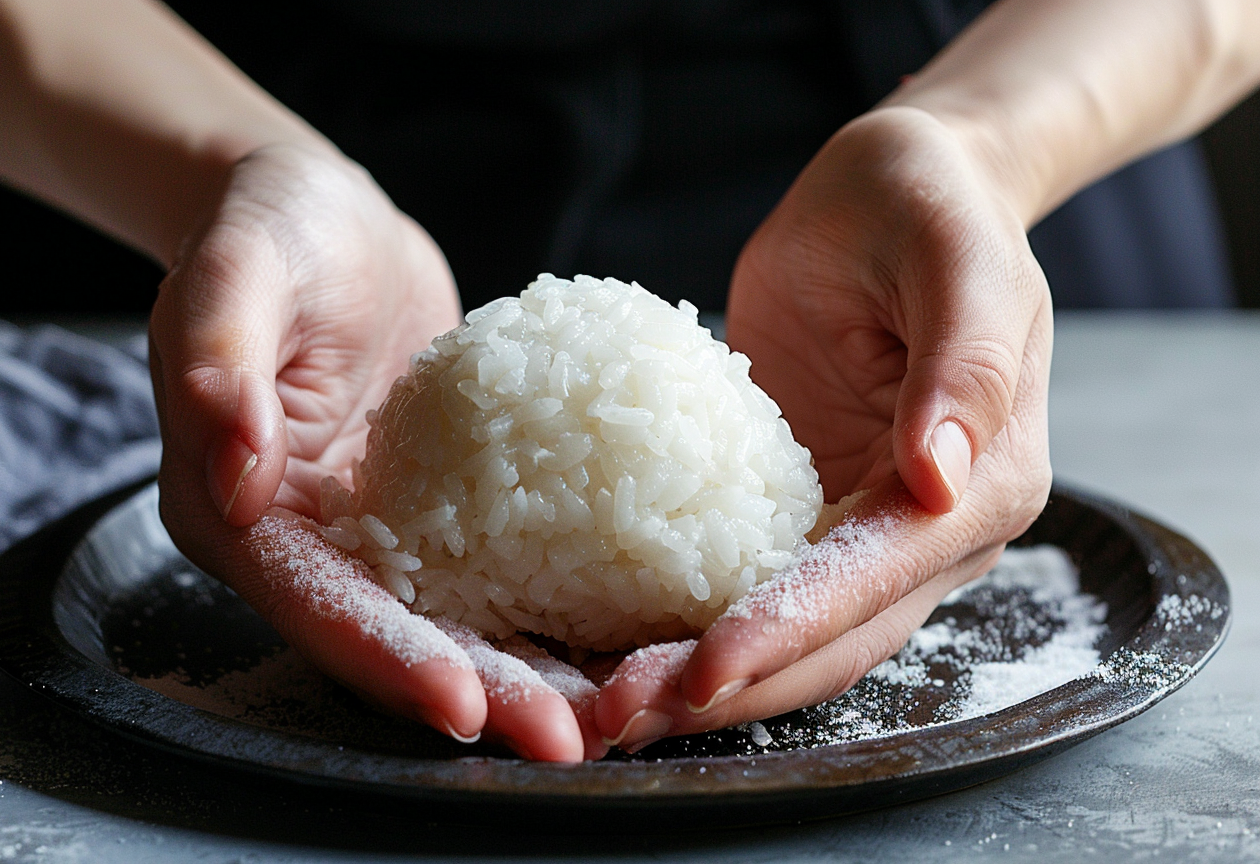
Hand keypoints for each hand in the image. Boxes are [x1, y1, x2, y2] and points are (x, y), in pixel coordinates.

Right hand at [150, 143, 602, 760]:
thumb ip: (217, 359)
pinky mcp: (434, 507)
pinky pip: (495, 564)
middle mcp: (305, 543)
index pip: (312, 603)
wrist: (326, 218)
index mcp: (238, 513)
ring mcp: (374, 531)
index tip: (463, 701)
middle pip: (392, 637)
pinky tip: (621, 629)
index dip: (384, 658)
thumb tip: (236, 472)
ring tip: (615, 711)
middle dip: (479, 693)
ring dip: (528, 670)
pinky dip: (551, 603)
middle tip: (570, 738)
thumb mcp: (234, 268)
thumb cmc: (271, 229)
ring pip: (453, 619)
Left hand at [594, 107, 1053, 750]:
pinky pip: (746, 583)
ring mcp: (864, 529)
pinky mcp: (804, 510)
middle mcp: (929, 531)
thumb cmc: (926, 204)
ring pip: (788, 634)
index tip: (704, 669)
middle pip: (830, 638)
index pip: (876, 578)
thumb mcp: (955, 256)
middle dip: (732, 685)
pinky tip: (608, 641)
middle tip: (619, 718)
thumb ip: (965, 362)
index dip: (790, 630)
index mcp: (982, 486)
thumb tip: (943, 478)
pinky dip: (685, 622)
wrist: (895, 191)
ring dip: (700, 678)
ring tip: (600, 708)